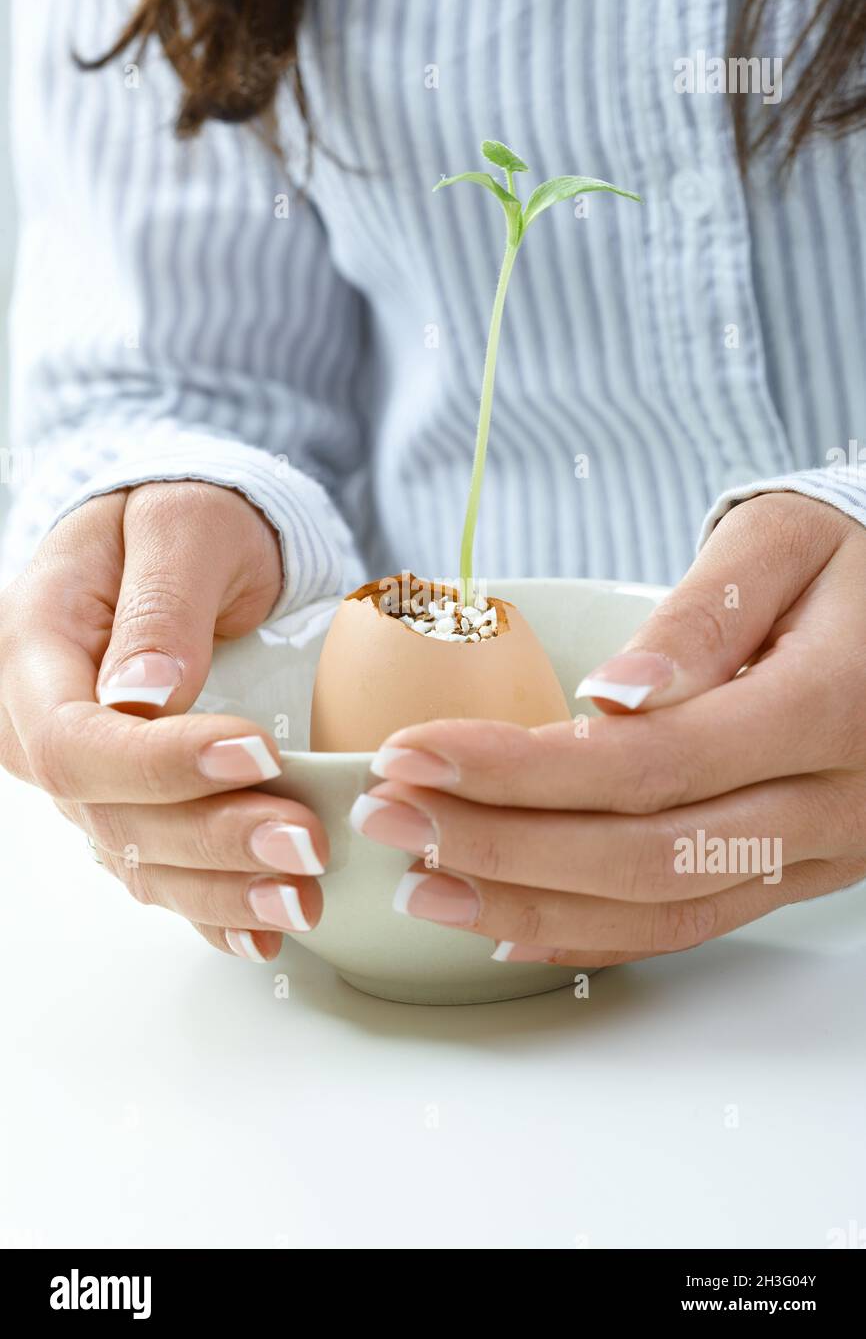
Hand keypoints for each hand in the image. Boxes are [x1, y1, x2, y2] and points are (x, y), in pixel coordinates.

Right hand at [0, 483, 326, 961]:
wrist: (175, 543)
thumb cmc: (176, 517)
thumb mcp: (180, 525)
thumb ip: (163, 601)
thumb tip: (144, 693)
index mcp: (34, 655)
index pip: (81, 741)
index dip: (164, 764)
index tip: (257, 751)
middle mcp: (43, 731)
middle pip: (114, 817)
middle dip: (213, 839)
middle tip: (307, 842)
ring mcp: (85, 778)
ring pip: (139, 858)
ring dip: (222, 889)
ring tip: (304, 895)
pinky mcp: (130, 802)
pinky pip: (159, 868)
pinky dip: (212, 906)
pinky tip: (264, 928)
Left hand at [350, 493, 865, 964]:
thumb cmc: (842, 561)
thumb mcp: (780, 544)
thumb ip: (705, 617)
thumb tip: (616, 697)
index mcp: (826, 706)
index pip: (649, 761)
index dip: (520, 769)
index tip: (412, 752)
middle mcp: (831, 800)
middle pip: (643, 853)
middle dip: (500, 846)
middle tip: (389, 817)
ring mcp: (821, 851)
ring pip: (663, 909)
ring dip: (530, 905)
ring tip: (420, 886)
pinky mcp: (801, 873)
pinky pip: (693, 924)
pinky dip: (595, 936)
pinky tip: (509, 925)